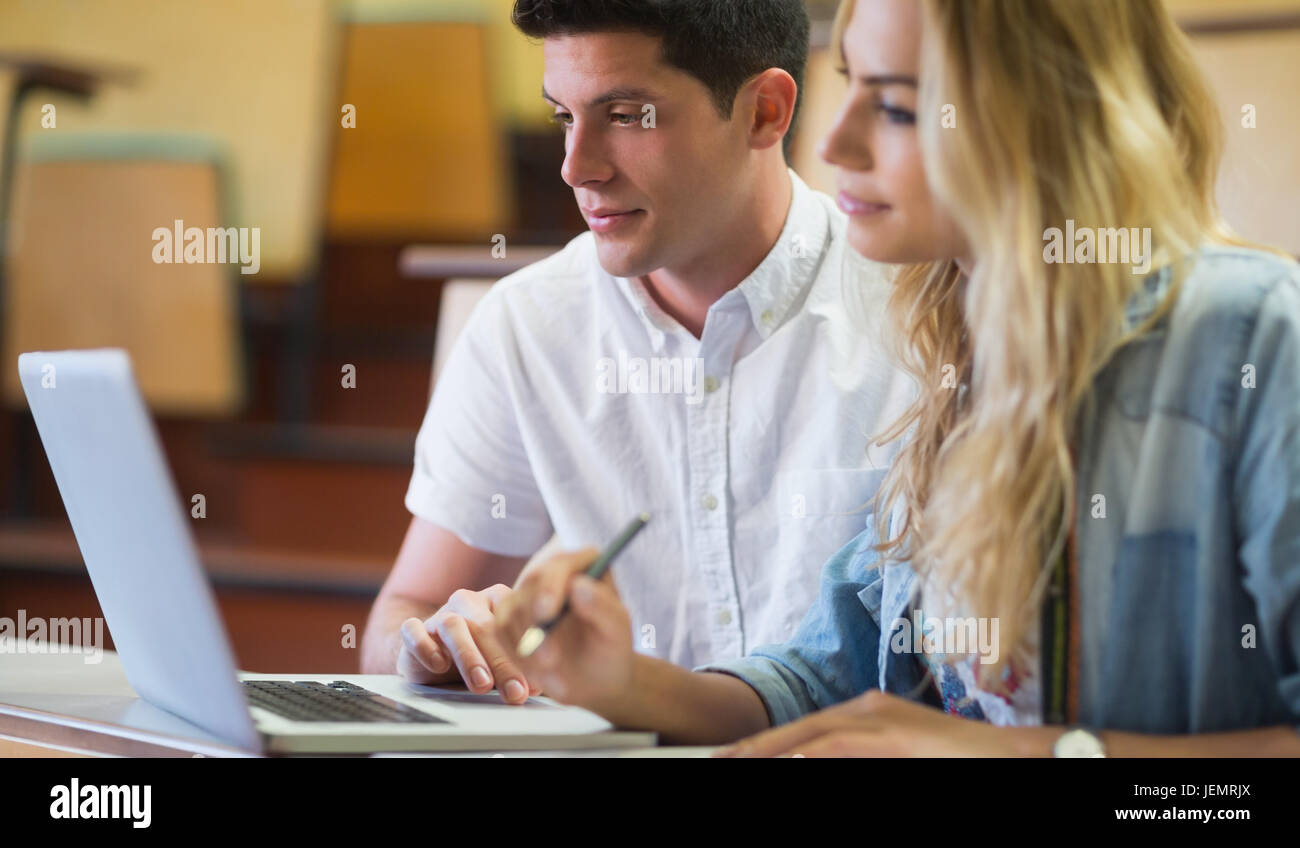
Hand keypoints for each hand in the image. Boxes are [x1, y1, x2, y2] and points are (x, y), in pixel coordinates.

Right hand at [395, 584, 542, 703]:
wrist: (431, 658)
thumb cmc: (476, 657)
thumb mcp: (502, 662)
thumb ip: (520, 669)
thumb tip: (538, 684)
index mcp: (498, 600)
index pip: (516, 617)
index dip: (529, 648)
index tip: (540, 675)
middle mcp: (469, 602)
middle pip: (486, 625)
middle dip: (502, 661)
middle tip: (514, 690)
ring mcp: (439, 613)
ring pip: (452, 625)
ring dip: (469, 655)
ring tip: (482, 684)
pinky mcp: (414, 629)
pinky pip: (414, 631)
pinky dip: (426, 647)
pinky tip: (439, 666)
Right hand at [494, 548, 635, 713]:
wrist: (594, 676)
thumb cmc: (611, 649)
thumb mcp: (616, 631)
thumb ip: (602, 608)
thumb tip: (579, 586)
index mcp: (586, 564)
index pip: (562, 564)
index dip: (551, 586)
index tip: (547, 613)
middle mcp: (555, 571)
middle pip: (531, 583)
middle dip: (536, 622)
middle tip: (550, 659)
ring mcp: (530, 591)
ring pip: (512, 608)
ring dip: (527, 643)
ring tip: (551, 668)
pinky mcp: (511, 613)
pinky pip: (499, 629)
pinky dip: (515, 653)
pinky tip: (538, 669)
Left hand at [713, 689, 1029, 756]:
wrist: (1009, 752)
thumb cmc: (957, 761)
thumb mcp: (897, 760)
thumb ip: (863, 761)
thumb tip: (816, 763)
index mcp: (868, 714)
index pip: (808, 730)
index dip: (770, 745)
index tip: (736, 757)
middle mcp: (867, 708)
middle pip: (800, 727)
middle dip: (757, 746)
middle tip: (720, 759)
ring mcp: (879, 717)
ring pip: (811, 732)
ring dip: (770, 749)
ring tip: (735, 761)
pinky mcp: (892, 733)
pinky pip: (839, 744)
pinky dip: (808, 752)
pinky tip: (783, 761)